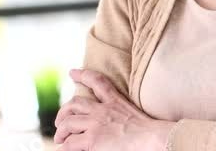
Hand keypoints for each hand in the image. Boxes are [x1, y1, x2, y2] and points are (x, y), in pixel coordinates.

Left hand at [54, 68, 174, 150]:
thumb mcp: (137, 116)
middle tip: (61, 121)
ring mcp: (96, 124)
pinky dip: (64, 148)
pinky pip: (69, 144)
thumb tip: (116, 127)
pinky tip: (63, 150)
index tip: (72, 72)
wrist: (155, 138)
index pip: (97, 81)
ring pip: (67, 122)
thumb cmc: (153, 131)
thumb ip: (123, 116)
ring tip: (60, 138)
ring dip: (61, 131)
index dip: (83, 75)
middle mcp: (103, 110)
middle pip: (75, 103)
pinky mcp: (93, 139)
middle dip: (64, 111)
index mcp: (116, 102)